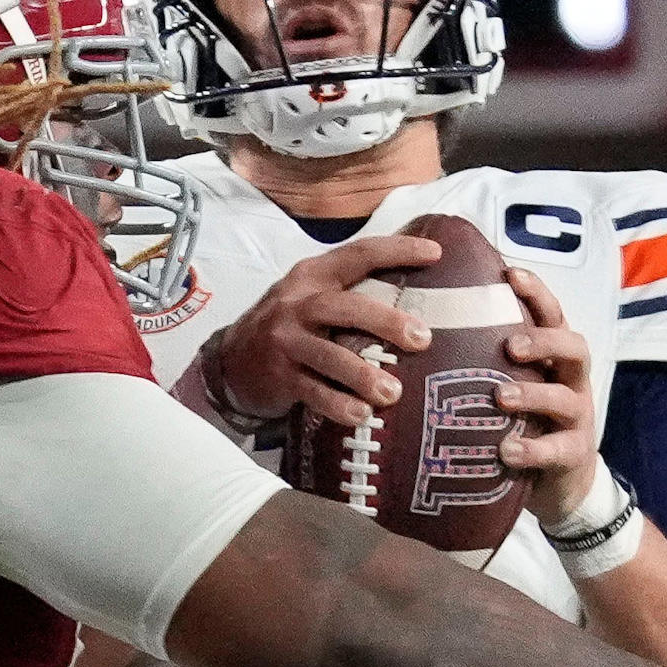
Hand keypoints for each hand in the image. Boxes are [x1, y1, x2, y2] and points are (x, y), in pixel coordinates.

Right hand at [193, 232, 442, 431]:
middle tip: (423, 339)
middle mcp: (298, 303)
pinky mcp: (279, 376)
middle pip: (346, 307)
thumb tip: (416, 297)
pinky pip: (312, 392)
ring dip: (363, 374)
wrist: (230, 362)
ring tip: (393, 393)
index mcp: (313, 276)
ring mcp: (286, 341)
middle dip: (386, 321)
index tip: (435, 255)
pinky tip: (361, 416)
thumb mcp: (310, 297)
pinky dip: (338, 405)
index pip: (358, 254)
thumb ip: (349, 293)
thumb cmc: (289, 328)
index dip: (397, 251)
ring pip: (329, 355)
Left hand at [491, 263, 598, 529]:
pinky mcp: (574, 454)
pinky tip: (506, 450)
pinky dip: (531, 449)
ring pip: (565, 398)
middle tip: (511, 345)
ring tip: (500, 397)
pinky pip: (557, 450)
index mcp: (555, 358)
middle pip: (573, 348)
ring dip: (532, 394)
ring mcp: (578, 418)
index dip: (537, 293)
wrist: (562, 485)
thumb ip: (485, 361)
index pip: (553, 315)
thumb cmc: (526, 422)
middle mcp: (572, 381)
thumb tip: (423, 327)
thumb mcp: (511, 387)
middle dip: (544, 342)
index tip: (510, 274)